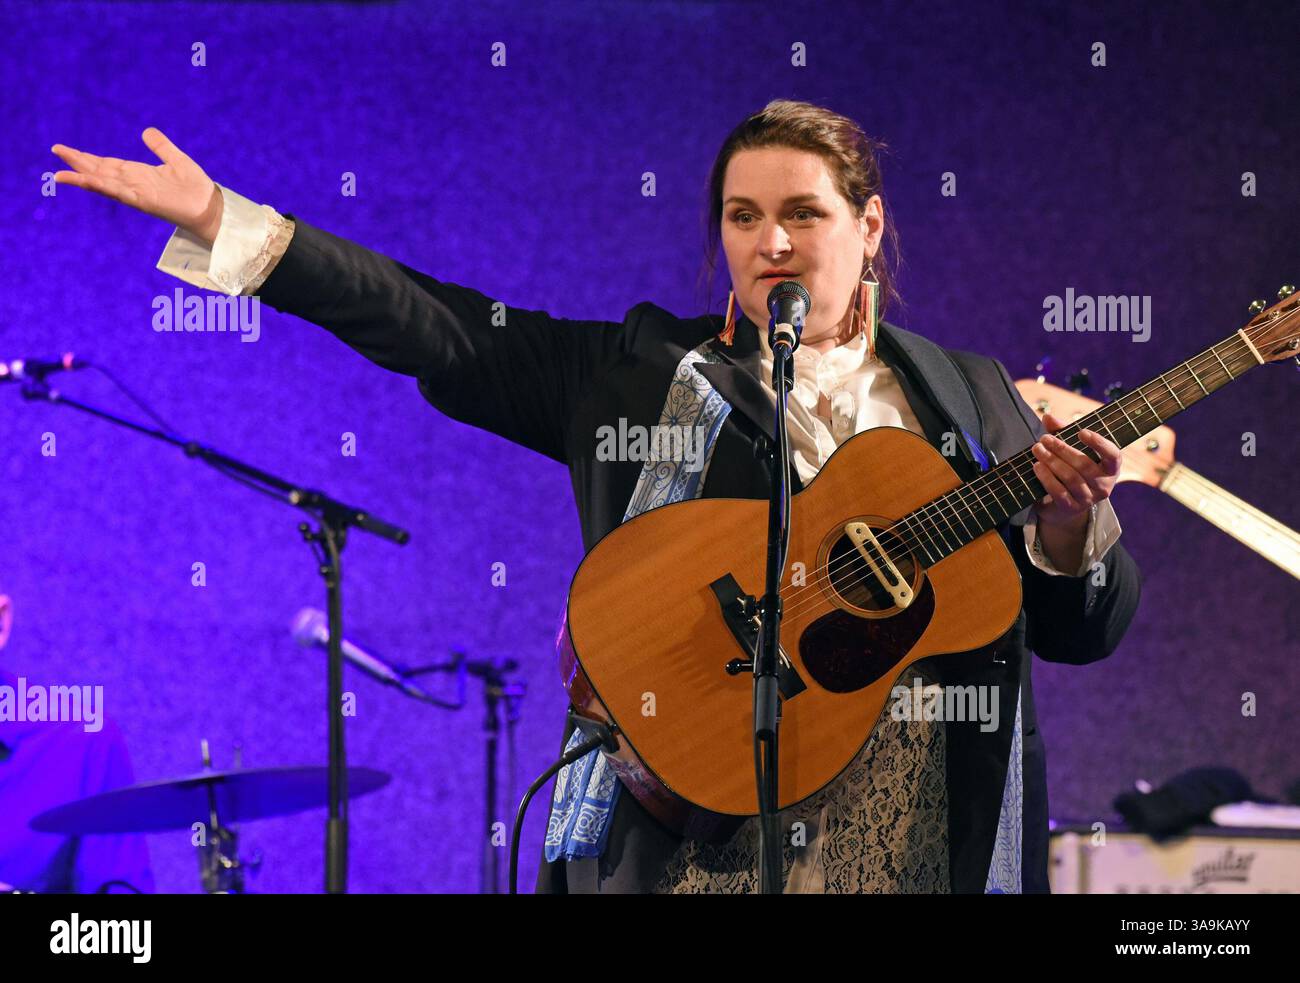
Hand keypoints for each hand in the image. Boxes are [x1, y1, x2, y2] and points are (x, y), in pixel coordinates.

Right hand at [51, 128, 222, 244]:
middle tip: (56, 151)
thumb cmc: (195, 187)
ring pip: (104, 184)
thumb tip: (146, 131)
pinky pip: (119, 193)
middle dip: (78, 162)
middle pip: (100, 171)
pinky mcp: (144, 202)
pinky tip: (88, 182)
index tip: (66, 150)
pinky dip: (103, 188)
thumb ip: (161, 146)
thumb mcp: (176, 159)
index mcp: (138, 174)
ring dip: (83, 178)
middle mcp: (133, 183)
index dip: (87, 157)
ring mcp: (137, 193)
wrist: (210, 207)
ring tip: (60, 174)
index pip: (107, 164)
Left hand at [1030, 411, 1121, 527]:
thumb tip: (1048, 417)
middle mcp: (1104, 485)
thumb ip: (1062, 431)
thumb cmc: (1072, 468)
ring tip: (1037, 449)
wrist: (1065, 503)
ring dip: (1051, 461)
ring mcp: (1089, 499)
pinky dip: (1046, 478)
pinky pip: (1059, 492)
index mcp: (1111, 468)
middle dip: (1062, 449)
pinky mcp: (1073, 508)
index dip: (1099, 443)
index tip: (1081, 431)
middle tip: (1044, 439)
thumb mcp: (1071, 449)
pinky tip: (1037, 466)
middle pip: (1084, 464)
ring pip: (1070, 478)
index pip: (1112, 455)